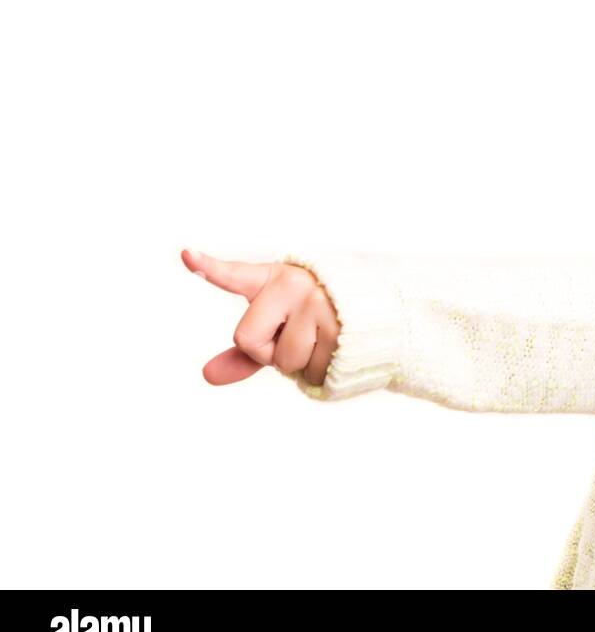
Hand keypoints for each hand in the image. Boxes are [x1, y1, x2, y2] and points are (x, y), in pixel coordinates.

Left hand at [182, 249, 340, 386]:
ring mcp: (319, 305)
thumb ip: (244, 351)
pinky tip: (336, 351)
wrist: (371, 314)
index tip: (186, 256)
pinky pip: (312, 374)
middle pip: (248, 340)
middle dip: (267, 353)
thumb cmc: (312, 319)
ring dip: (300, 365)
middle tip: (294, 338)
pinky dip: (320, 373)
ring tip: (321, 341)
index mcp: (273, 279)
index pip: (235, 275)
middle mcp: (294, 286)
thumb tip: (207, 375)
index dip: (209, 268)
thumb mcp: (278, 327)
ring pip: (285, 363)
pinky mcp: (341, 329)